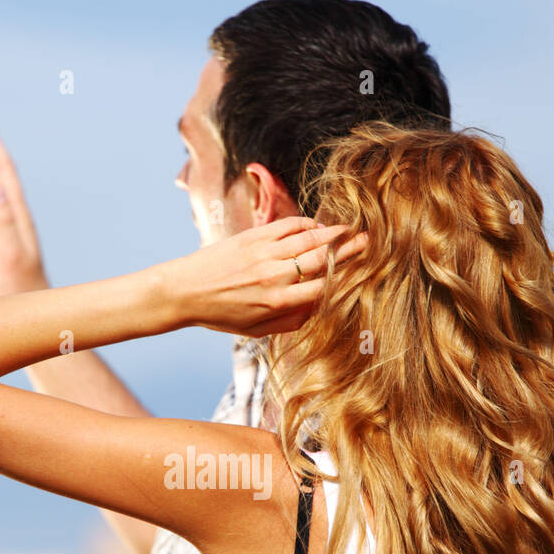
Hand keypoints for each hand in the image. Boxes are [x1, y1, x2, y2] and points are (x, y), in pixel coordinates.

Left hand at [167, 218, 367, 336]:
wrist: (183, 291)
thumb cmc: (220, 314)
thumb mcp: (256, 330)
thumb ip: (290, 322)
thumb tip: (318, 311)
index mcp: (279, 303)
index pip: (325, 288)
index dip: (348, 278)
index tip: (367, 272)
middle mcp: (276, 277)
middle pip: (323, 260)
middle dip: (350, 251)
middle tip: (371, 242)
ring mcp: (265, 254)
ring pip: (309, 239)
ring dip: (334, 233)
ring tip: (352, 229)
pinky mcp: (253, 237)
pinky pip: (287, 226)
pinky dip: (306, 224)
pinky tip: (317, 225)